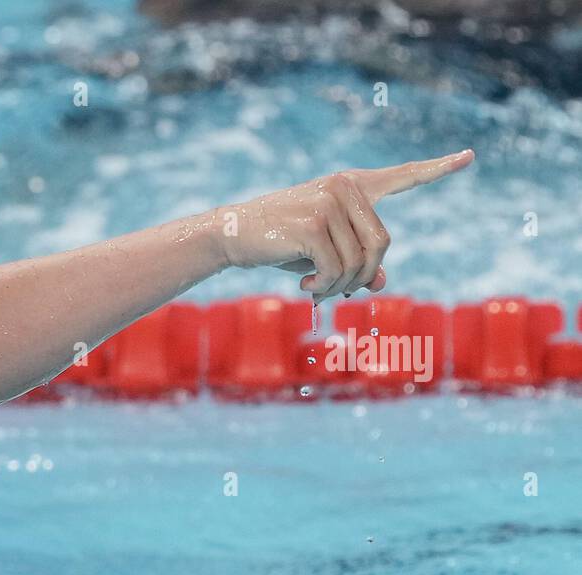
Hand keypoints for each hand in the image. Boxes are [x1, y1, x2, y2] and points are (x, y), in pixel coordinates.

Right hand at [210, 149, 473, 302]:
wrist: (230, 234)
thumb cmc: (277, 243)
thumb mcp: (321, 254)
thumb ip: (355, 263)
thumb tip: (381, 283)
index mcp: (351, 186)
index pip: (401, 177)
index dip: (437, 169)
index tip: (469, 158)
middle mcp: (344, 187)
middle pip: (382, 244)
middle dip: (364, 275)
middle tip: (338, 291)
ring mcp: (329, 202)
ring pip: (361, 261)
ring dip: (341, 286)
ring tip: (317, 290)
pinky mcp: (313, 224)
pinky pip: (338, 268)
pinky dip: (326, 286)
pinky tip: (306, 287)